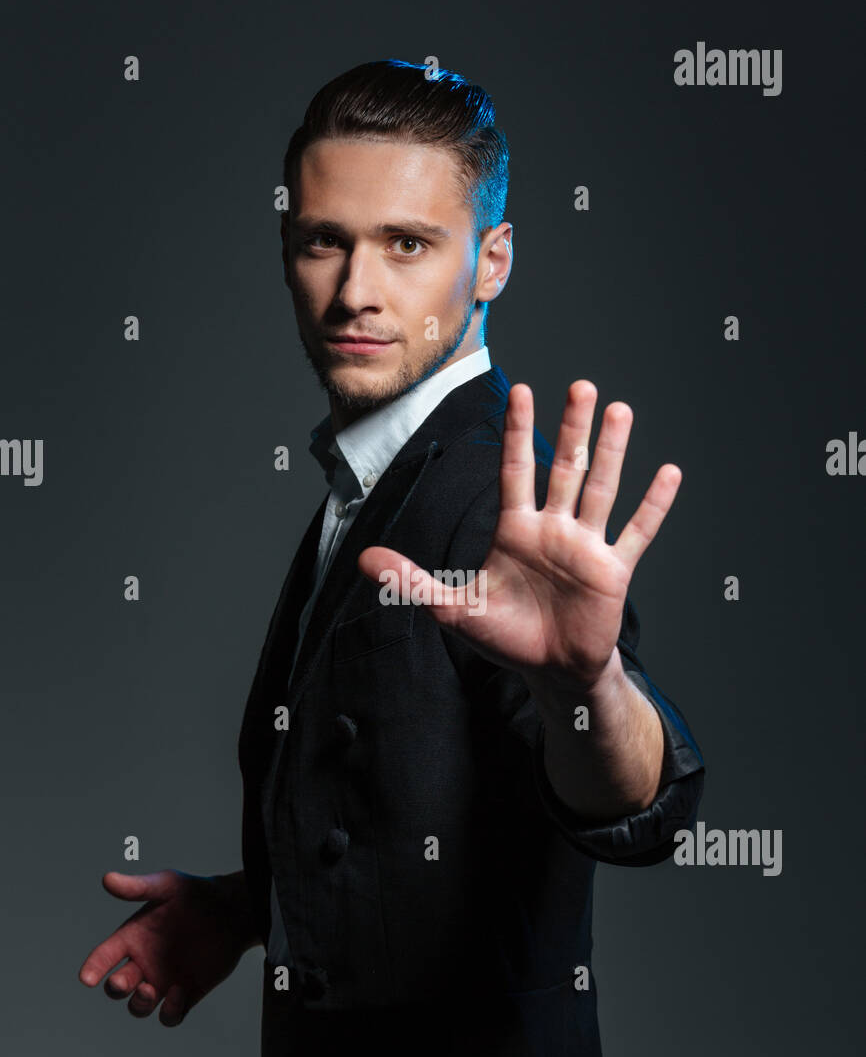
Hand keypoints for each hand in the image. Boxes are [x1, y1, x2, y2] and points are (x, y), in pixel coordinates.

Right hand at [78, 870, 257, 1026]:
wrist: (233, 910)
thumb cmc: (197, 894)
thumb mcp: (168, 886)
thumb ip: (138, 887)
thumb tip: (107, 879)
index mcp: (132, 938)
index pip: (104, 958)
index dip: (93, 968)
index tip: (87, 978)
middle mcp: (143, 963)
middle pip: (118, 987)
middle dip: (116, 988)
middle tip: (123, 982)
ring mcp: (164, 981)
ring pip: (140, 1007)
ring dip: (139, 1004)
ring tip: (149, 989)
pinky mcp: (187, 994)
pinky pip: (170, 1016)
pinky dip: (169, 1012)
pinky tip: (179, 992)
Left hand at [358, 379, 681, 693]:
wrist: (549, 670)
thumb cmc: (504, 635)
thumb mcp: (452, 607)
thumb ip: (411, 580)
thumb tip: (363, 560)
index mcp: (516, 529)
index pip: (515, 470)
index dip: (517, 431)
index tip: (521, 388)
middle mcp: (553, 529)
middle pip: (564, 468)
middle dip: (572, 429)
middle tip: (582, 386)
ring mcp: (585, 546)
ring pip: (600, 489)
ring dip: (611, 452)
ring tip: (620, 410)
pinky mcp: (612, 571)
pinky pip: (636, 532)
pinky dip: (653, 505)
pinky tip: (669, 472)